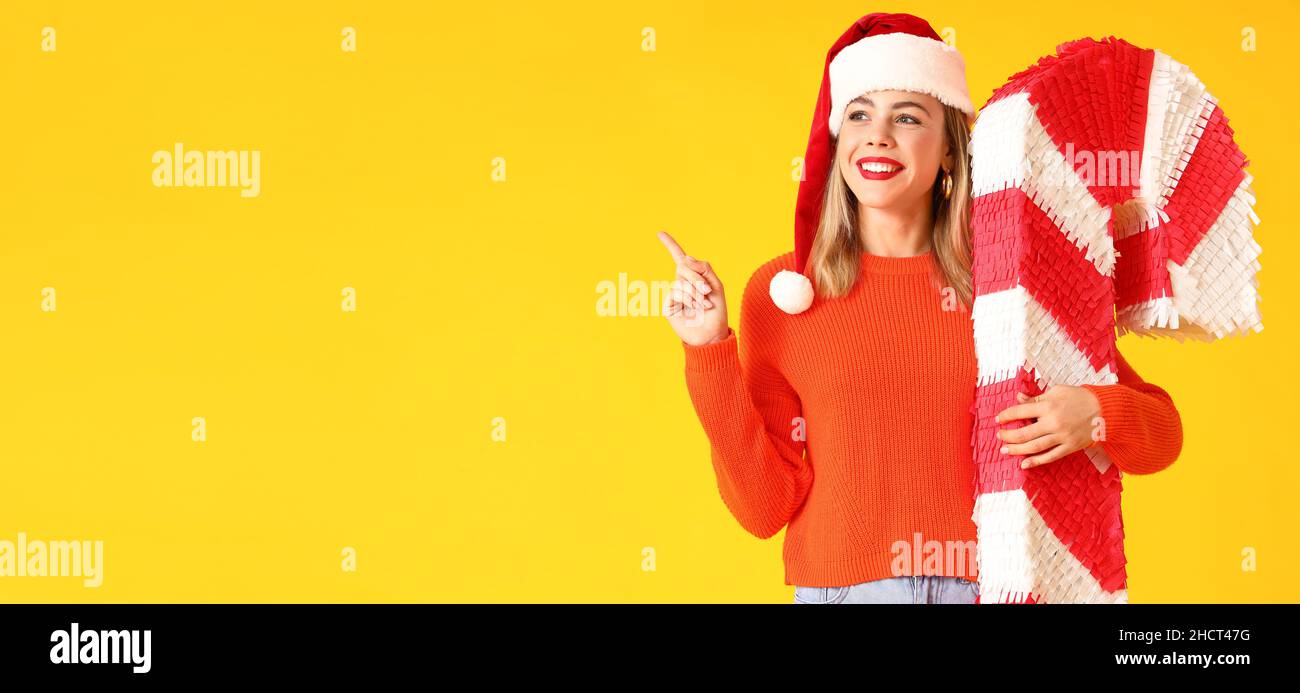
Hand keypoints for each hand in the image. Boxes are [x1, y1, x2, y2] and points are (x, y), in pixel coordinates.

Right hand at [656, 231, 728, 346]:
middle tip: (707, 291)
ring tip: (704, 304)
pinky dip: (689, 298)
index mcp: (693, 276)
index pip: (680, 257)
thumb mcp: (716, 285)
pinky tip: (696, 308)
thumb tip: (685, 259)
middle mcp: (681, 282)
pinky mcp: (669, 305)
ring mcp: (674, 293)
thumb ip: (704, 268)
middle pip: (683, 266)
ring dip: (695, 292)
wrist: (711, 333)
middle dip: (697, 278)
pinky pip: (676, 292)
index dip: (670, 244)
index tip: (660, 233)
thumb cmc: (716, 311)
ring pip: (680, 280)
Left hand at [994, 386, 1103, 468]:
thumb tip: (1018, 398)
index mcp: (1048, 405)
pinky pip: (1050, 457)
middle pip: (1024, 433)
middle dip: (1008, 436)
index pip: (1020, 412)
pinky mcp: (1070, 447)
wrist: (1106, 409)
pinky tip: (1023, 464)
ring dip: (1017, 450)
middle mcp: (1053, 422)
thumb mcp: (1057, 391)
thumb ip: (1036, 397)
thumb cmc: (1079, 397)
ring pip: (1034, 447)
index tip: (998, 419)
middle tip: (999, 436)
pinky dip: (1036, 462)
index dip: (1006, 416)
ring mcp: (1062, 437)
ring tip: (1004, 450)